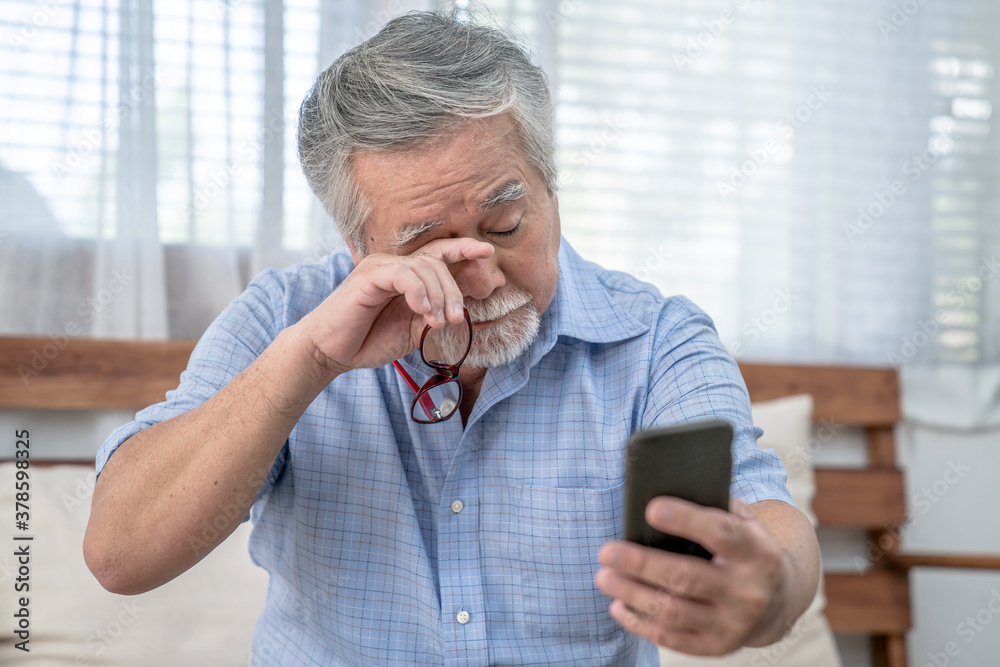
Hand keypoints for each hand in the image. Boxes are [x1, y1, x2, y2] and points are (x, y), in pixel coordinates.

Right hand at [298, 238, 493, 374]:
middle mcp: (394, 264)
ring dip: (439, 296)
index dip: (464, 249)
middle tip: (457, 318)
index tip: (488, 251)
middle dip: (453, 290)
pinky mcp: (369, 276)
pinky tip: (422, 312)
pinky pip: (404, 274)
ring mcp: (381, 267)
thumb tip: (460, 311)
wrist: (332, 351)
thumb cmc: (369, 339)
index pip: (439, 254)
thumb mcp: (412, 329)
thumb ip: (434, 317)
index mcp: (406, 274)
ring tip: (438, 322)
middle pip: (438, 262)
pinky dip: (419, 292)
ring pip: (424, 267)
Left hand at [595, 497, 797, 654]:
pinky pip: (671, 638)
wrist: (779, 601)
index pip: (722, 533)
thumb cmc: (747, 550)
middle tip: (606, 551)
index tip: (651, 509)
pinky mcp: (716, 646)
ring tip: (604, 577)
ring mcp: (733, 623)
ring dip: (632, 594)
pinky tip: (618, 605)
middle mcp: (748, 591)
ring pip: (673, 611)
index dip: (686, 520)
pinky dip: (639, 623)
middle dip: (641, 564)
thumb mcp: (745, 522)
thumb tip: (662, 492)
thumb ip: (714, 506)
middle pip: (687, 577)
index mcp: (758, 552)